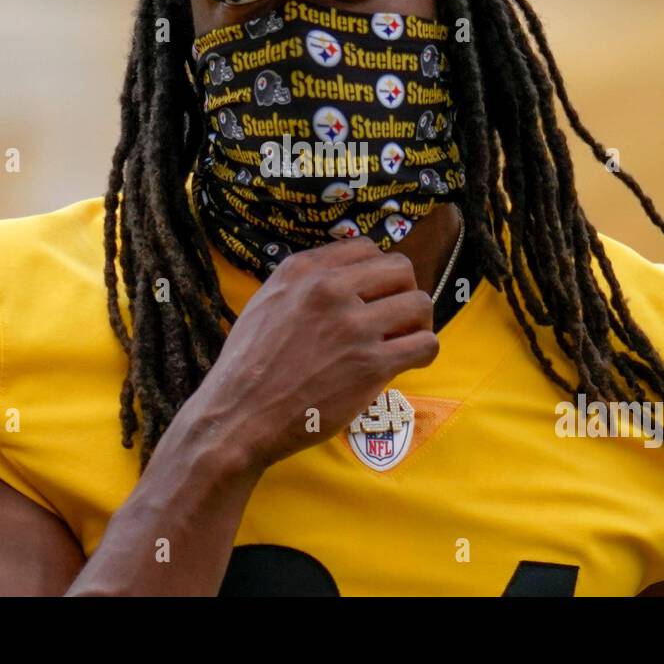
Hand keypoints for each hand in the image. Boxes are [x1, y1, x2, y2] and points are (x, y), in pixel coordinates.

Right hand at [192, 235, 438, 469]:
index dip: (378, 272)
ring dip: (418, 322)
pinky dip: (423, 352)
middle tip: (394, 317)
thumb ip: (306, 283)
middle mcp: (330, 290)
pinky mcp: (371, 365)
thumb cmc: (248, 365)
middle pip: (401, 269)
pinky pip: (425, 344)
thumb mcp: (267, 302)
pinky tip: (407, 362)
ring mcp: (353, 327)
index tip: (375, 293)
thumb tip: (346, 274)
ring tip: (403, 340)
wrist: (238, 416)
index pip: (367, 248)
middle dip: (403, 292)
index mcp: (303, 270)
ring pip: (420, 303)